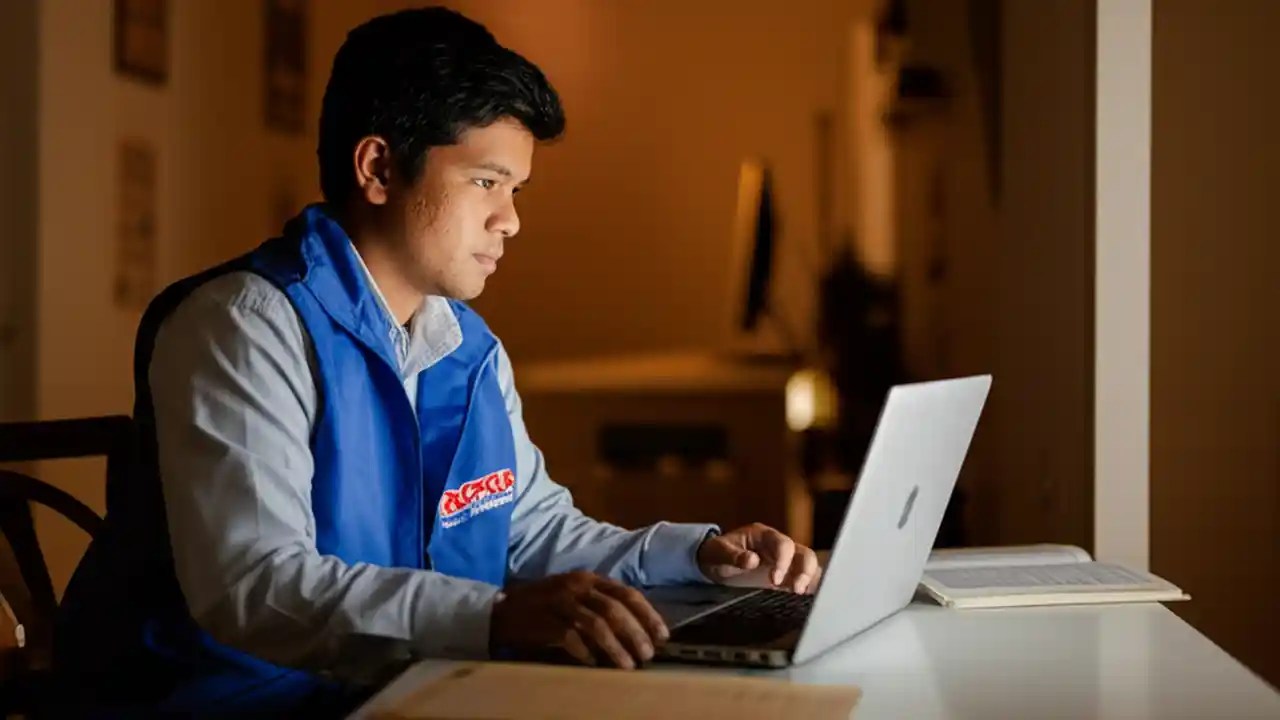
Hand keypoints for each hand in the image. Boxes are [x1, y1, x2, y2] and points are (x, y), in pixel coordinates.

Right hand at [489, 571, 667, 669]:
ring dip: (616, 647)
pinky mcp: (545, 621)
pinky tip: (595, 664)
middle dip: (636, 633)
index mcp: (589, 578)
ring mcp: (560, 602)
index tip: (663, 636)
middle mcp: (577, 586)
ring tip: (628, 666)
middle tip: (648, 654)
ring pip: (597, 624)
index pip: (627, 593)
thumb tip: (638, 629)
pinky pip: (570, 638)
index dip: (648, 614)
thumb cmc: (548, 605)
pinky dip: (586, 652)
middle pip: (615, 609)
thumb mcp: (577, 596)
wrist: (505, 610)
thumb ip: (603, 605)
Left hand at [697, 523, 820, 592]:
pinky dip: (809, 587)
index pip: (784, 544)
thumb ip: (735, 555)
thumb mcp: (719, 552)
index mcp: (764, 535)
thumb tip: (752, 560)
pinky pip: (803, 578)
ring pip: (808, 566)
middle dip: (804, 571)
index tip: (774, 579)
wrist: (714, 560)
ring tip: (801, 595)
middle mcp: (778, 546)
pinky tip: (809, 598)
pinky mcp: (785, 575)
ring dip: (809, 580)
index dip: (783, 561)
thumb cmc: (718, 553)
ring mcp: (785, 560)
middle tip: (796, 590)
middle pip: (803, 553)